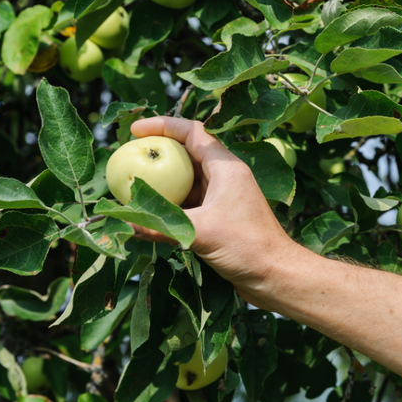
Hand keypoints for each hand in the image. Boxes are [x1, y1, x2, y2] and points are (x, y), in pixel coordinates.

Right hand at [128, 117, 298, 303]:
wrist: (276, 276)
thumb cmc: (248, 247)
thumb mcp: (201, 232)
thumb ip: (162, 226)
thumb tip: (125, 224)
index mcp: (226, 168)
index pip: (192, 132)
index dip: (162, 126)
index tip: (135, 130)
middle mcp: (226, 177)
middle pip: (188, 153)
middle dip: (159, 153)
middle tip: (130, 157)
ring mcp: (225, 197)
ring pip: (188, 180)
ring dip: (164, 182)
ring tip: (134, 185)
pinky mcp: (222, 217)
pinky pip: (192, 202)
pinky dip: (172, 204)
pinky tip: (152, 214)